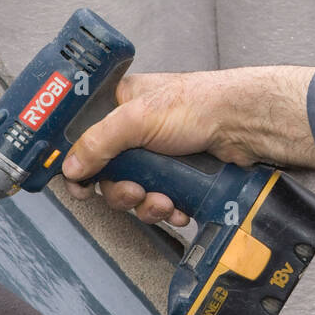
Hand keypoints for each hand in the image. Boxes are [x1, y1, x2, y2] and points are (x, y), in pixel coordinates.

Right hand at [61, 72, 218, 227]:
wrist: (243, 125)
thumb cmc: (199, 105)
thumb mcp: (137, 119)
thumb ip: (99, 142)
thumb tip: (70, 165)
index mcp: (121, 107)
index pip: (86, 140)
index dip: (81, 166)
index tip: (82, 186)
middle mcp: (138, 132)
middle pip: (110, 175)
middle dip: (122, 191)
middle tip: (135, 191)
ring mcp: (160, 156)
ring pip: (137, 193)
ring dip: (147, 205)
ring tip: (163, 200)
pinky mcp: (180, 176)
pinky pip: (162, 202)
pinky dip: (169, 209)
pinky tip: (179, 206)